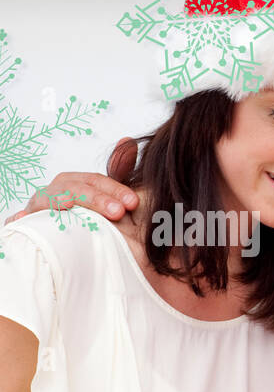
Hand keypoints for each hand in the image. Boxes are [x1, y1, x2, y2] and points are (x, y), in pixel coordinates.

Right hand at [8, 137, 138, 224]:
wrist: (85, 251)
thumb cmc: (101, 223)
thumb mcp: (113, 199)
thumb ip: (119, 169)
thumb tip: (128, 140)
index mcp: (77, 185)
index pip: (94, 181)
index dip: (114, 189)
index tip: (133, 203)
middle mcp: (57, 192)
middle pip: (73, 188)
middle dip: (96, 199)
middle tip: (118, 212)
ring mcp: (41, 206)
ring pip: (48, 198)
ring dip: (61, 201)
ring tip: (70, 204)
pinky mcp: (28, 222)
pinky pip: (24, 219)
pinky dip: (23, 217)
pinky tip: (24, 217)